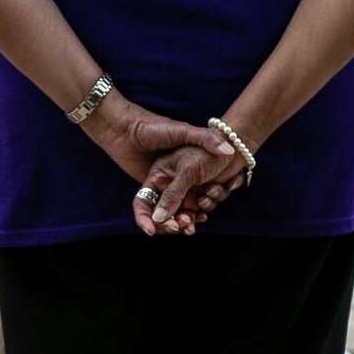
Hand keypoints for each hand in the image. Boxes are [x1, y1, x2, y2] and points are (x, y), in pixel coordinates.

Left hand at [81, 93, 236, 234]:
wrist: (123, 128)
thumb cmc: (154, 127)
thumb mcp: (184, 132)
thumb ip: (207, 141)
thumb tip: (229, 153)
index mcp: (188, 166)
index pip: (201, 188)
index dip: (205, 202)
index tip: (204, 213)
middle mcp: (177, 176)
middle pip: (188, 204)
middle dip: (189, 218)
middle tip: (189, 224)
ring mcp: (163, 183)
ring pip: (174, 210)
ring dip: (178, 221)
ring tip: (182, 226)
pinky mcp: (147, 189)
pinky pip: (155, 211)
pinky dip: (160, 221)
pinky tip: (165, 224)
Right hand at [133, 145, 246, 237]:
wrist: (236, 146)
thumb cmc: (207, 152)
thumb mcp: (187, 171)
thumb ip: (172, 195)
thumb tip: (158, 219)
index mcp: (159, 176)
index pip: (144, 202)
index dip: (144, 218)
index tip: (150, 231)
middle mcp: (171, 185)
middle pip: (165, 214)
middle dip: (175, 220)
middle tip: (185, 223)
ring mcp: (188, 189)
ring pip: (186, 213)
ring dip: (196, 212)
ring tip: (205, 203)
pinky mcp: (204, 191)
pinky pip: (204, 207)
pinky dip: (211, 201)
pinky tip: (218, 189)